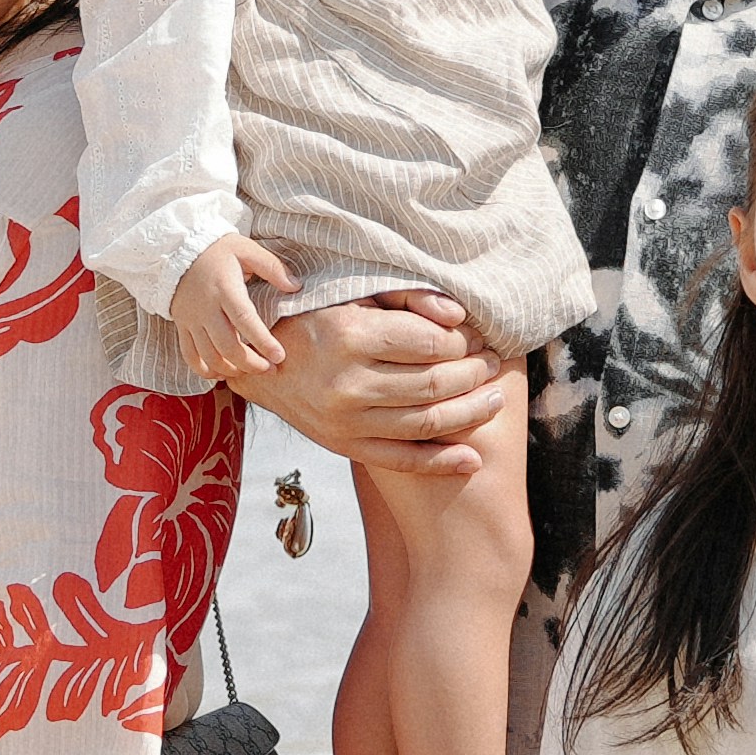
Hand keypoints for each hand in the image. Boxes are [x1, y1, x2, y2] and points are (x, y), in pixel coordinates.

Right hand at [167, 235, 296, 386]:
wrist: (177, 251)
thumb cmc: (217, 250)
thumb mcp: (246, 249)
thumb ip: (272, 267)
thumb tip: (295, 286)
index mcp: (224, 289)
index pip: (245, 321)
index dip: (263, 342)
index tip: (279, 356)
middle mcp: (206, 308)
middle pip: (227, 346)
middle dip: (251, 363)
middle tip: (270, 369)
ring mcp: (191, 320)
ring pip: (210, 356)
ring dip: (232, 370)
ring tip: (251, 371)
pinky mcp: (182, 326)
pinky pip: (190, 355)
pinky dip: (206, 370)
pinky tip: (223, 373)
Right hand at [258, 292, 510, 483]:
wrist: (260, 361)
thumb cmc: (316, 316)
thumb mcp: (355, 292)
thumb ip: (408, 296)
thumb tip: (458, 316)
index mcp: (350, 336)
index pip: (431, 344)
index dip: (464, 342)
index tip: (477, 337)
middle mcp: (348, 383)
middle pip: (434, 384)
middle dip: (475, 374)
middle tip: (493, 363)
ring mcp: (345, 421)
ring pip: (426, 422)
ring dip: (470, 412)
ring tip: (495, 399)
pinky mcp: (343, 445)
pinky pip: (401, 460)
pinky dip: (440, 463)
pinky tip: (471, 459)